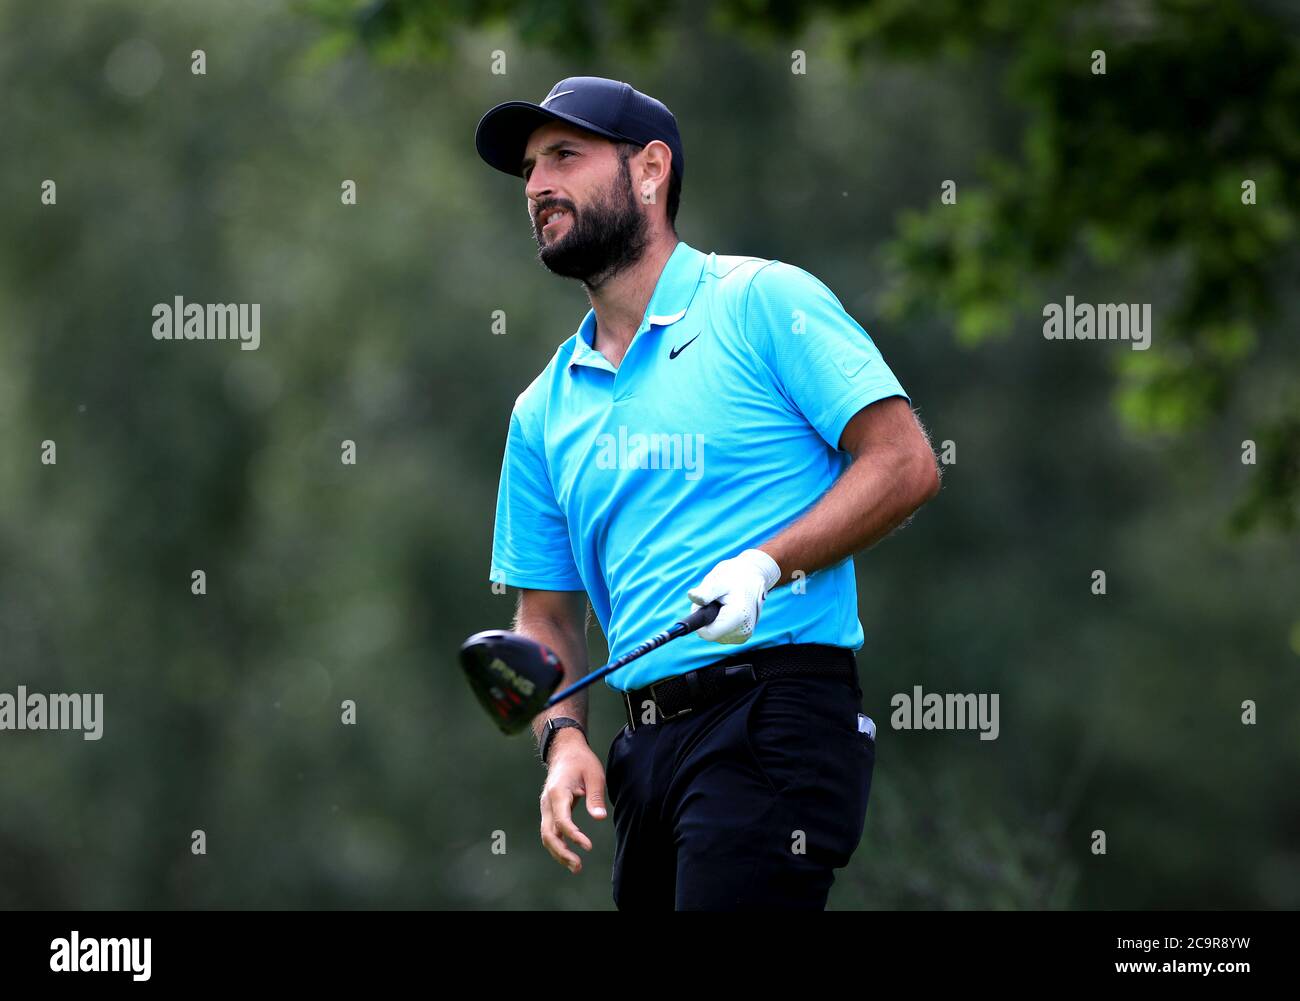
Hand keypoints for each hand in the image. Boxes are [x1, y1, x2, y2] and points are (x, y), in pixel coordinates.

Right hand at [539, 731, 606, 873]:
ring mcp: (546, 807)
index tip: (588, 846)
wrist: (565, 750)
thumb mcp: (594, 775)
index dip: (574, 835)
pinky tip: (569, 856)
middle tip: (578, 866)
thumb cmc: (581, 761)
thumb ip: (595, 797)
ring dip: (558, 853)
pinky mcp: (549, 810)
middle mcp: (547, 802)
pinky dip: (557, 845)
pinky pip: (550, 831)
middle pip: (548, 833)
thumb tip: (599, 818)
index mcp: (558, 792)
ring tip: (575, 867)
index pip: (562, 820)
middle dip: (562, 852)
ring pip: (547, 835)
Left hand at [686, 548, 780, 643]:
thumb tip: (691, 596)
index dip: (700, 619)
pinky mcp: (743, 636)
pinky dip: (721, 623)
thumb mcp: (719, 580)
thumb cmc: (735, 576)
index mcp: (738, 617)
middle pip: (711, 634)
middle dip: (708, 618)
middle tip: (716, 600)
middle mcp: (744, 631)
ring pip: (716, 635)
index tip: (705, 603)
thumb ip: (706, 591)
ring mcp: (744, 635)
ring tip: (724, 603)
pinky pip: (722, 634)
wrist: (753, 577)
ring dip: (714, 620)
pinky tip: (728, 610)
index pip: (707, 634)